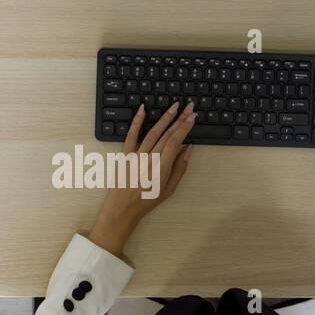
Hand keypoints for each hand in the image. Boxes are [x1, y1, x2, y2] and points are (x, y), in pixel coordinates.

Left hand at [88, 101, 194, 256]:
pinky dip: (136, 122)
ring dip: (164, 118)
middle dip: (179, 119)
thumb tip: (189, 149)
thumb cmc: (147, 201)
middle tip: (189, 107)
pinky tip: (143, 109)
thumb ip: (180, 169)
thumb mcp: (169, 190)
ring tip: (174, 106)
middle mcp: (149, 159)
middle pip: (167, 134)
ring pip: (152, 132)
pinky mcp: (124, 155)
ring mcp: (136, 156)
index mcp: (161, 168)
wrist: (122, 208)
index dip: (185, 128)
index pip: (176, 142)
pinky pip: (131, 136)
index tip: (192, 117)